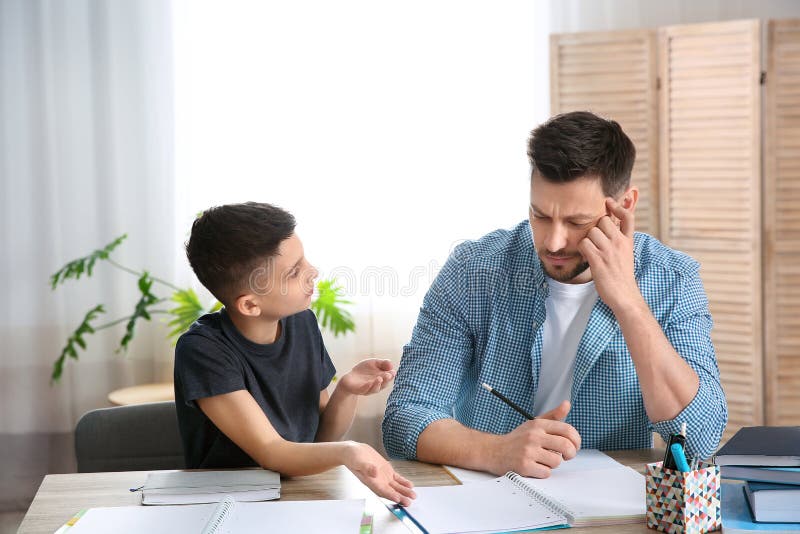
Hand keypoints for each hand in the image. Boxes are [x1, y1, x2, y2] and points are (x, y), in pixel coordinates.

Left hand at [338, 358, 395, 395]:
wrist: (350, 378)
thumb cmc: (364, 370)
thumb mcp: (373, 363)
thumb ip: (382, 363)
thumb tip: (391, 365)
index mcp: (382, 379)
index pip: (389, 378)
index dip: (391, 375)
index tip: (392, 371)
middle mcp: (377, 385)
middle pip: (383, 384)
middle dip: (386, 380)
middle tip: (388, 375)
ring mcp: (368, 389)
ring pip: (375, 389)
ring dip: (377, 384)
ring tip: (379, 378)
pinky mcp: (359, 390)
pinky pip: (364, 390)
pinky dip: (367, 387)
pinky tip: (369, 383)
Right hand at [344, 442, 415, 505]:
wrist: (354, 451)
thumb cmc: (353, 457)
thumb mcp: (358, 461)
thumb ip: (366, 467)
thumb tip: (374, 472)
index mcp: (370, 481)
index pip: (381, 491)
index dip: (390, 495)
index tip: (398, 498)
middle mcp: (377, 481)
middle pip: (390, 491)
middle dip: (400, 497)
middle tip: (409, 501)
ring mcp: (383, 477)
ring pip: (395, 486)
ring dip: (404, 491)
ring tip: (413, 495)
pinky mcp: (386, 471)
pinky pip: (396, 478)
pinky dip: (403, 482)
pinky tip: (410, 485)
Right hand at [489, 401, 580, 477]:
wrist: (494, 450)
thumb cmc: (517, 439)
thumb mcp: (534, 424)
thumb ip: (553, 416)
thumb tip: (566, 404)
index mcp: (538, 425)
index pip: (567, 430)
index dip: (576, 440)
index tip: (574, 445)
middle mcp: (533, 436)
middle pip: (566, 446)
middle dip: (570, 454)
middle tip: (567, 456)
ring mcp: (528, 451)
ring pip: (557, 461)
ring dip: (553, 464)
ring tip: (543, 460)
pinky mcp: (524, 466)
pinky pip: (546, 473)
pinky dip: (543, 472)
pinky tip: (535, 467)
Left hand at [577, 198, 640, 312]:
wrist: (624, 295)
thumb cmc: (621, 276)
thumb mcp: (626, 254)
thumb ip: (619, 240)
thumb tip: (607, 229)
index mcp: (628, 241)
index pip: (628, 216)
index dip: (617, 207)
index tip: (608, 202)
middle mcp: (620, 243)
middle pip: (602, 221)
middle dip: (595, 229)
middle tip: (595, 242)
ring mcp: (609, 251)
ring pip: (591, 232)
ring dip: (587, 240)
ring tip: (591, 252)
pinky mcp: (598, 260)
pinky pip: (584, 244)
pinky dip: (582, 250)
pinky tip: (586, 258)